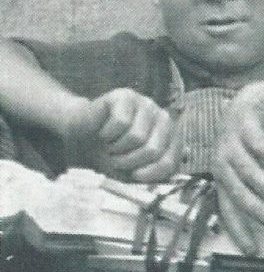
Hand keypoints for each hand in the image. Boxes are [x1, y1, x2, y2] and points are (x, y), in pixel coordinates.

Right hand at [66, 88, 180, 181]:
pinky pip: (121, 122)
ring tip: (111, 145)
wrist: (81, 135)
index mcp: (171, 137)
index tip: (134, 176)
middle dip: (129, 162)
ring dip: (116, 148)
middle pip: (153, 150)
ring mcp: (146, 104)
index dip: (150, 175)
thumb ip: (153, 174)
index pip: (169, 162)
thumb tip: (173, 175)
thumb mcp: (132, 171)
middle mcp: (163, 118)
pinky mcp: (126, 96)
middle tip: (115, 160)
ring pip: (136, 137)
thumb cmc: (111, 154)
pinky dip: (107, 134)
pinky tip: (104, 132)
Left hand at [211, 85, 263, 254]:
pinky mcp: (244, 124)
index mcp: (222, 177)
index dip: (238, 230)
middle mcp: (221, 161)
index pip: (227, 208)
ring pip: (246, 168)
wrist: (252, 104)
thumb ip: (256, 191)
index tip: (253, 251)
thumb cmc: (252, 145)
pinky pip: (258, 143)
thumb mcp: (250, 167)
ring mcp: (231, 141)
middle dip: (254, 210)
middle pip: (235, 190)